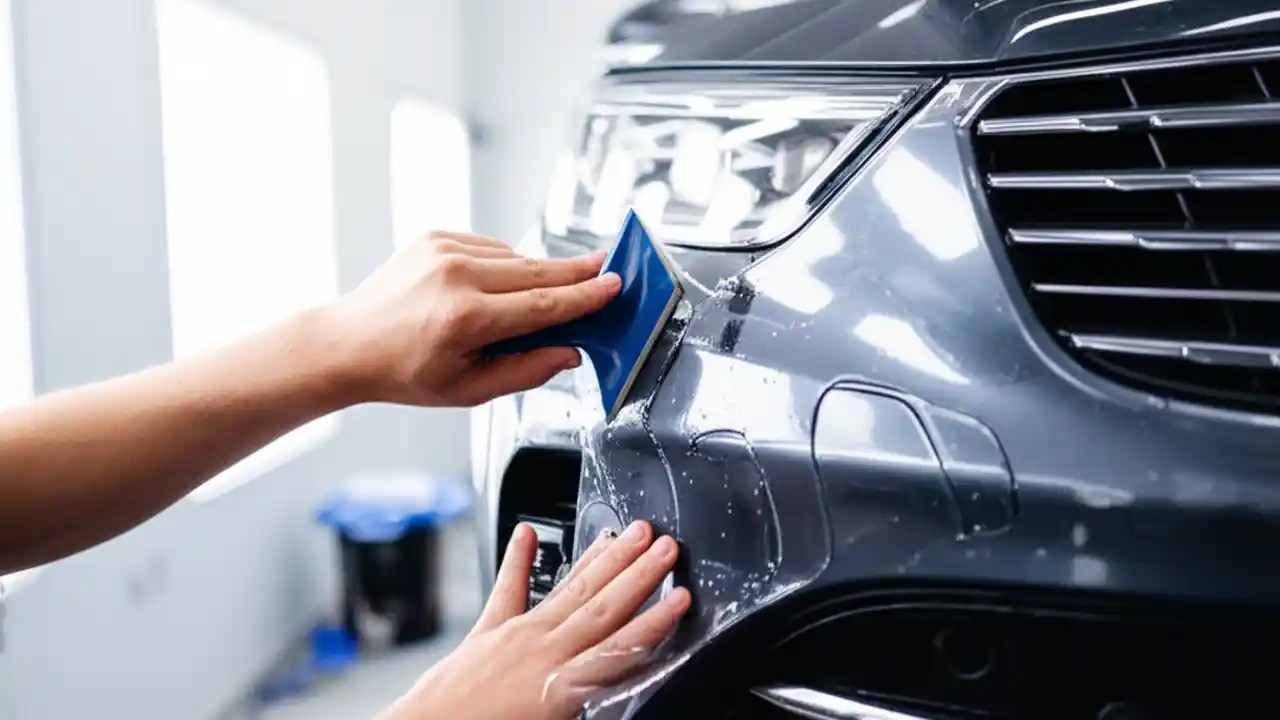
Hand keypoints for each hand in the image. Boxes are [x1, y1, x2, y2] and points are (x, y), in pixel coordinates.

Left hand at [321, 230, 620, 406]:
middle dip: (577, 272)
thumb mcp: (469, 391)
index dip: (585, 297)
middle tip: (608, 268)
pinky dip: (506, 265)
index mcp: (465, 319)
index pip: (544, 305)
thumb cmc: (405, 372)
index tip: (614, 286)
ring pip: (517, 258)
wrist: (349, 343)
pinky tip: (500, 288)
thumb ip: (526, 371)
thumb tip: (570, 352)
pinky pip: (492, 248)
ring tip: (551, 292)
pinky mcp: (437, 237)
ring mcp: (444, 251)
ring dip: (538, 274)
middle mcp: (456, 277)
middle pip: (538, 271)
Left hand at [384, 521, 690, 719]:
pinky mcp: (486, 632)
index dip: (655, 621)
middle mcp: (542, 651)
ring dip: (603, 560)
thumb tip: (612, 690)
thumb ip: (584, 706)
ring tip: (628, 533)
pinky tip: (527, 531)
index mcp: (561, 686)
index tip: (681, 596)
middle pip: (602, 607)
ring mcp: (515, 636)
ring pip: (570, 592)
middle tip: (666, 545)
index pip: (621, 647)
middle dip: (639, 574)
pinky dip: (517, 559)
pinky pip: (507, 590)